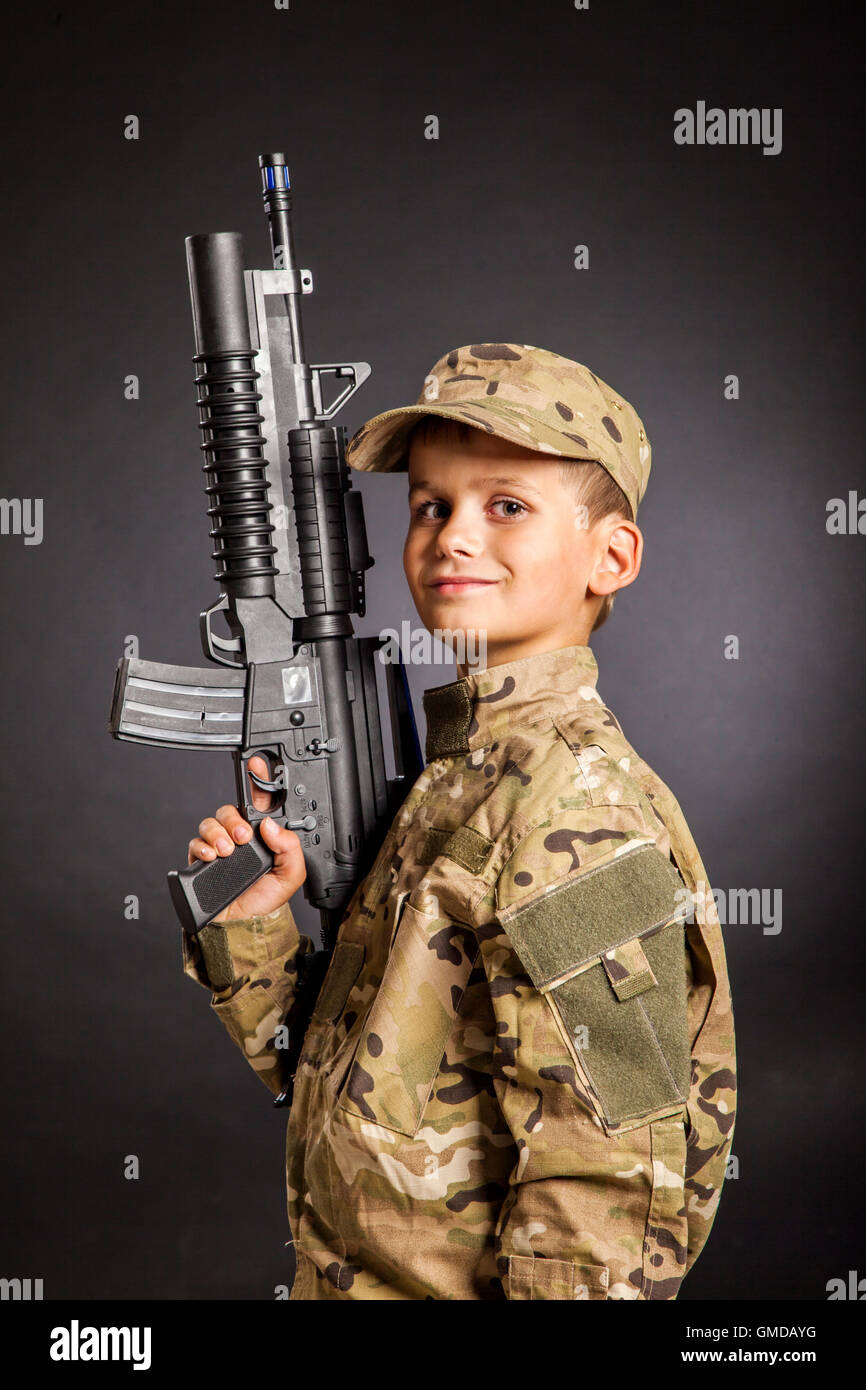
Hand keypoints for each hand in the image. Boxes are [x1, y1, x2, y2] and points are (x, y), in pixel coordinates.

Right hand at [186, 755, 306, 922]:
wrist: (242, 929)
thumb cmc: (265, 903)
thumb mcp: (290, 876)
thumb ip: (289, 848)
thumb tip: (270, 824)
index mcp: (263, 838)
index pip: (259, 803)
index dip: (258, 781)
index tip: (257, 764)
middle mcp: (240, 839)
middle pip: (230, 810)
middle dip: (234, 818)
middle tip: (243, 837)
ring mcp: (220, 848)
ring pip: (211, 822)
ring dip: (219, 832)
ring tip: (228, 850)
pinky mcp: (202, 860)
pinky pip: (196, 842)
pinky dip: (203, 845)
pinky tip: (213, 856)